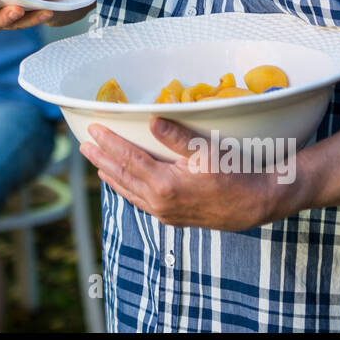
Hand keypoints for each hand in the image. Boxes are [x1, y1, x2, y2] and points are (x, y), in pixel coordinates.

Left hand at [79, 118, 297, 230]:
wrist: (255, 204)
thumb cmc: (234, 173)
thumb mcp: (206, 150)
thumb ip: (176, 136)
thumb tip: (151, 120)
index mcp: (165, 184)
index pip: (128, 158)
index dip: (109, 142)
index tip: (93, 129)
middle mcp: (159, 202)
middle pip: (122, 176)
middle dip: (101, 159)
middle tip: (83, 145)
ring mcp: (164, 213)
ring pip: (129, 192)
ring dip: (111, 176)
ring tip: (96, 163)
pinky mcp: (172, 219)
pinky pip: (140, 202)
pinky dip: (127, 190)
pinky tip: (122, 184)